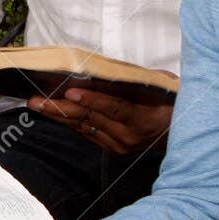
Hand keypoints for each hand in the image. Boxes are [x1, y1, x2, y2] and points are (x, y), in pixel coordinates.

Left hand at [26, 84, 172, 154]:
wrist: (181, 133)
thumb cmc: (171, 102)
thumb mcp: (160, 85)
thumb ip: (138, 79)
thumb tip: (109, 70)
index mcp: (144, 118)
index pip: (115, 108)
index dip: (93, 101)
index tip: (71, 93)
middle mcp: (129, 135)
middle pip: (91, 119)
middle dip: (61, 109)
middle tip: (38, 100)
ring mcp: (120, 144)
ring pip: (83, 127)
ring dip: (58, 115)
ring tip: (37, 104)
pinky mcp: (113, 149)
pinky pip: (86, 133)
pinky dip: (69, 121)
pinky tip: (53, 112)